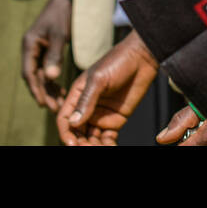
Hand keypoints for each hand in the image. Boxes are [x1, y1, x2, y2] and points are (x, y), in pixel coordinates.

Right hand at [21, 0, 70, 111]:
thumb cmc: (62, 15)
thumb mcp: (59, 35)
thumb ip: (54, 56)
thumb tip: (51, 78)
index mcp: (29, 45)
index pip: (29, 73)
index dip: (35, 89)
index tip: (43, 104)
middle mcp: (31, 49)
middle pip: (35, 76)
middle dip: (43, 93)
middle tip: (53, 109)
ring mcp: (38, 49)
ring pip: (42, 74)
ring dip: (49, 89)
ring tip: (59, 104)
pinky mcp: (47, 50)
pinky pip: (47, 69)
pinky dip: (53, 80)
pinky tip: (61, 90)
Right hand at [56, 30, 158, 144]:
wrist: (142, 58)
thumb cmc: (117, 62)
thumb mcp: (98, 80)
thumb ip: (86, 101)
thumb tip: (73, 123)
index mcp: (77, 96)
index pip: (65, 119)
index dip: (66, 132)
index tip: (72, 143)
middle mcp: (86, 108)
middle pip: (77, 132)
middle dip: (79, 143)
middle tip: (87, 148)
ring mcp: (101, 115)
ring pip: (91, 138)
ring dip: (92, 146)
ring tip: (99, 149)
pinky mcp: (116, 120)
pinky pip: (107, 138)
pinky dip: (107, 145)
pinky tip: (110, 148)